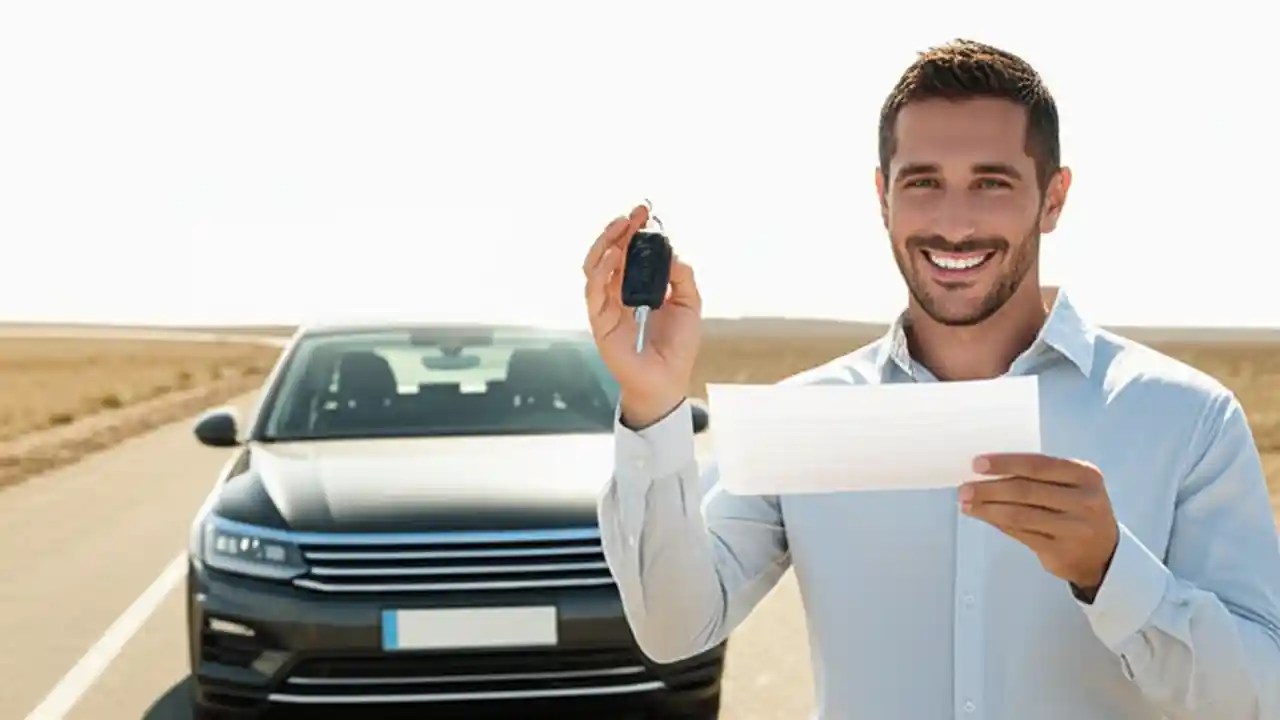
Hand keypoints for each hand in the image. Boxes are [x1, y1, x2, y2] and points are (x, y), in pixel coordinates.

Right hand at [582, 202, 702, 426]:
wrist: (668, 381)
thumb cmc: (678, 346)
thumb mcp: (689, 305)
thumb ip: (682, 277)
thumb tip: (672, 251)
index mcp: (636, 287)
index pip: (628, 252)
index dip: (633, 231)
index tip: (644, 212)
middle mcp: (617, 294)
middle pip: (608, 254)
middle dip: (618, 231)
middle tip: (633, 215)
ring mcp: (606, 308)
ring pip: (594, 268)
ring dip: (605, 245)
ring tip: (621, 229)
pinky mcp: (600, 323)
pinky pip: (594, 293)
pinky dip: (601, 272)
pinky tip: (614, 257)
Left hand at [959, 453, 1118, 597]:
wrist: (1104, 555)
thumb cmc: (1077, 511)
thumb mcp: (1072, 486)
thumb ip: (1039, 477)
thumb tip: (987, 470)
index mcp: (1085, 475)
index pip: (1038, 464)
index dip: (1005, 463)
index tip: (977, 463)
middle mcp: (1084, 500)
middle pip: (1025, 490)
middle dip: (989, 488)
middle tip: (963, 488)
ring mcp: (1074, 528)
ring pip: (1019, 514)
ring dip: (987, 508)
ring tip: (965, 503)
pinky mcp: (1061, 550)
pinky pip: (1020, 533)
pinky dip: (997, 522)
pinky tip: (982, 516)